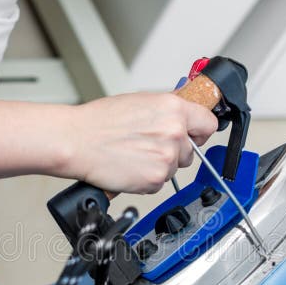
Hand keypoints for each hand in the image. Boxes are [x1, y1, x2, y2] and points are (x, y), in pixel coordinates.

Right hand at [66, 93, 217, 193]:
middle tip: (149, 146)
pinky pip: (160, 183)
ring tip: (135, 154)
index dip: (199, 131)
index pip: (208, 123)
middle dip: (175, 151)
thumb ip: (167, 110)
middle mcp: (175, 132)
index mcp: (173, 108)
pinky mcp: (155, 179)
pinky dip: (146, 179)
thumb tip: (185, 113)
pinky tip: (130, 166)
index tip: (194, 135)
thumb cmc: (100, 121)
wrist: (77, 141)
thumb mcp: (140, 101)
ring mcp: (167, 158)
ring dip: (160, 165)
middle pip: (191, 150)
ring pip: (175, 168)